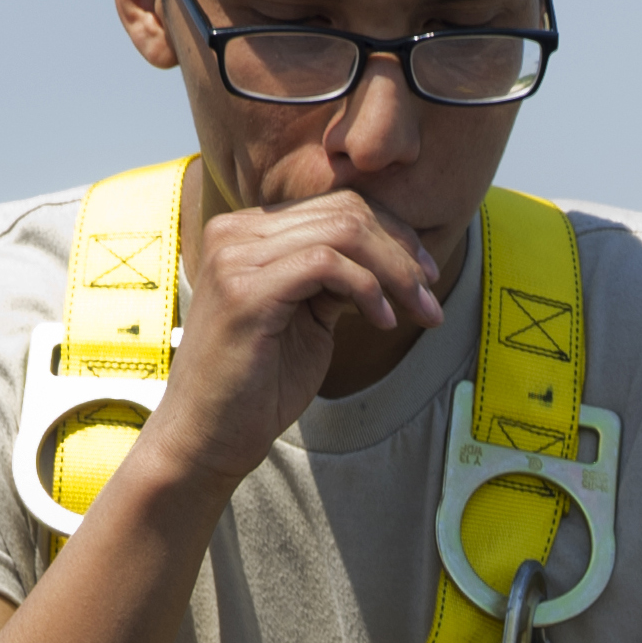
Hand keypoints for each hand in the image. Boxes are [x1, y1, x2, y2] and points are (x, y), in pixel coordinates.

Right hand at [151, 189, 442, 498]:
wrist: (210, 436)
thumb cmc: (259, 387)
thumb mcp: (309, 320)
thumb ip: (335, 283)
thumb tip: (384, 261)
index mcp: (250, 233)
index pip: (336, 206)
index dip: (393, 235)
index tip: (427, 276)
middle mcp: (237, 233)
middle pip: (345, 211)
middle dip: (403, 253)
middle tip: (432, 296)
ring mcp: (236, 256)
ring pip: (342, 231)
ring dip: (395, 272)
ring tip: (420, 311)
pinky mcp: (245, 290)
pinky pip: (325, 263)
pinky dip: (367, 289)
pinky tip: (384, 322)